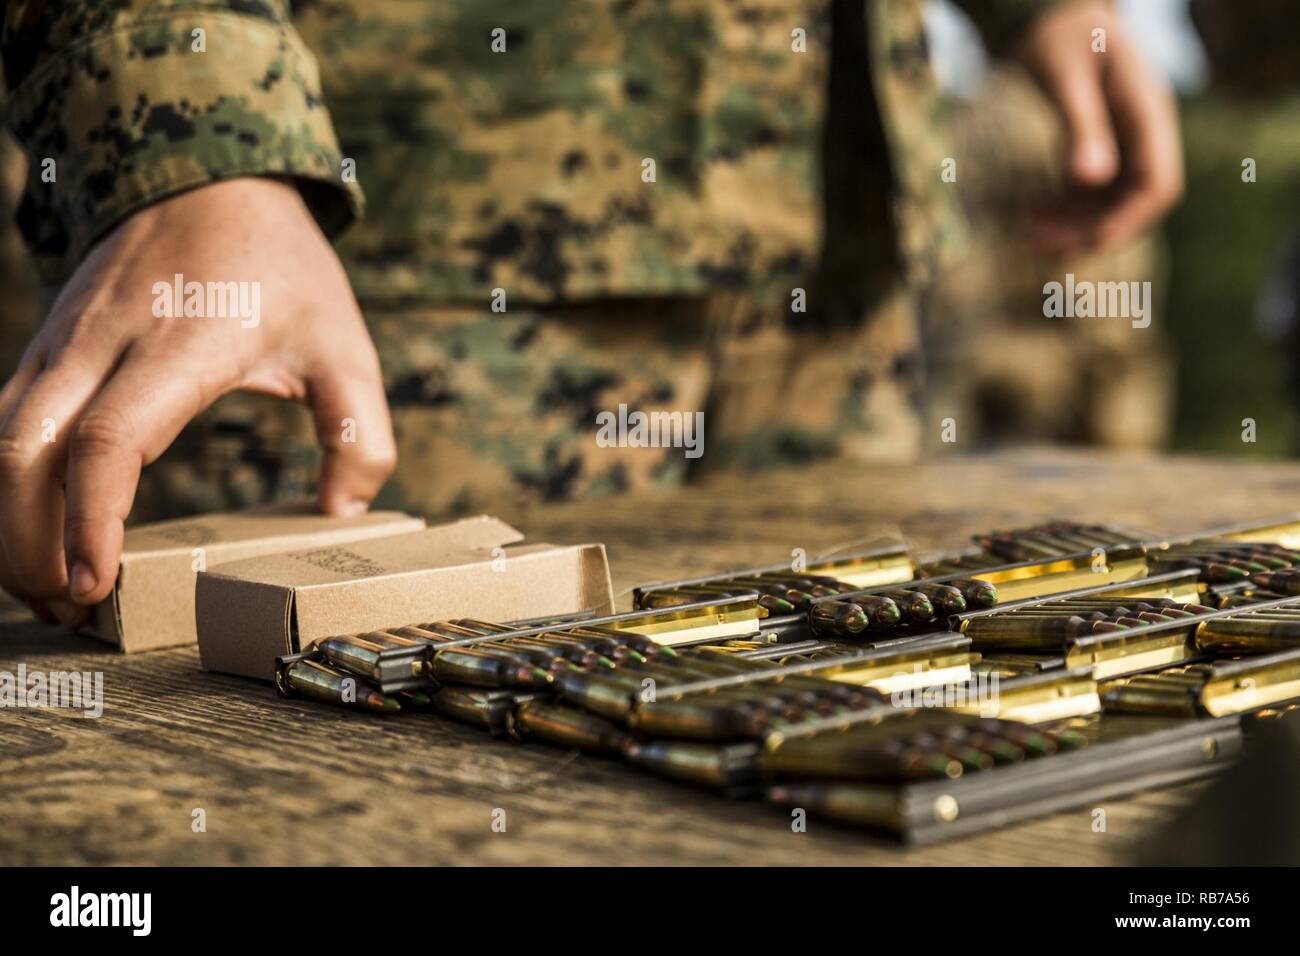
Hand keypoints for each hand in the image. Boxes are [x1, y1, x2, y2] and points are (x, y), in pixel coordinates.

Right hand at [0, 177, 395, 624]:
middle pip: (24, 450)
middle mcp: (101, 342)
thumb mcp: (344, 341)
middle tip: (69, 611)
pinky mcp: (46, 347)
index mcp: (180, 344)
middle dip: (28, 543)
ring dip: (7, 524)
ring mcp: (61, 342)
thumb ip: (360, 430)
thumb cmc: (279, 266)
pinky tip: (33, 536)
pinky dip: (5, 489)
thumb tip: (347, 512)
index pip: (110, 438)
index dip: (92, 517)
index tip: (97, 582)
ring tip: (48, 592)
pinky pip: (1, 424)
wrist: (204, 176)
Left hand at [1016, 0, 1183, 255]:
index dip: (1127, 221)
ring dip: (1075, 225)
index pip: (1157, 185)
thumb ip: (1081, 124)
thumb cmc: (1059, 35)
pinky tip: (1032, 217)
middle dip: (1092, 231)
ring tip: (1027, 235)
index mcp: (1147, 113)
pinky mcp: (1102, 144)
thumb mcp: (1066, 75)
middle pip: (1134, 202)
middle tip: (1038, 245)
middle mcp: (1144, 131)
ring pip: (1111, 201)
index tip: (1085, 244)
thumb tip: (1091, 179)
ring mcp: (1125, 140)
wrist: (1052, 13)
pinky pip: (1093, 190)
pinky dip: (1067, 209)